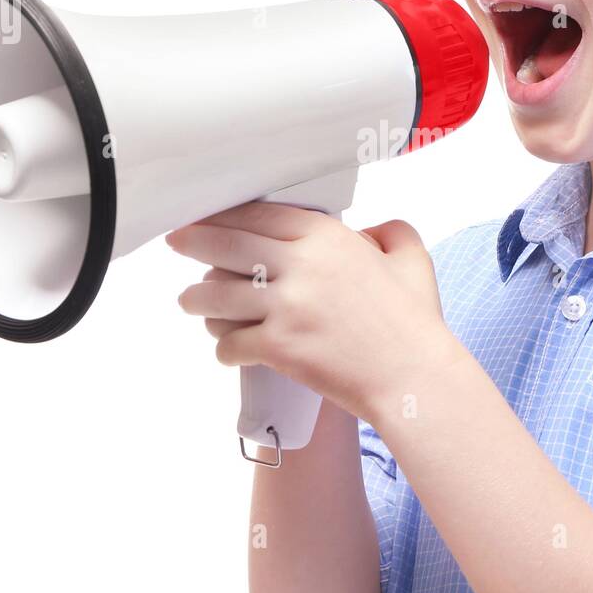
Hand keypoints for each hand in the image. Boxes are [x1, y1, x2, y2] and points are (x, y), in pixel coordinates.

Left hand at [165, 201, 465, 422]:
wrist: (414, 378)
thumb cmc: (415, 322)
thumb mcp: (411, 259)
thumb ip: (390, 231)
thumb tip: (368, 230)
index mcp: (329, 238)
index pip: (260, 214)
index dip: (226, 214)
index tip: (209, 216)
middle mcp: (302, 266)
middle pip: (227, 245)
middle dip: (193, 242)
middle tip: (176, 242)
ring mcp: (287, 307)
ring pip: (218, 294)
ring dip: (197, 298)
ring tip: (190, 300)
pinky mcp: (280, 347)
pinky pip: (232, 342)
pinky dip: (224, 347)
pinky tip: (226, 349)